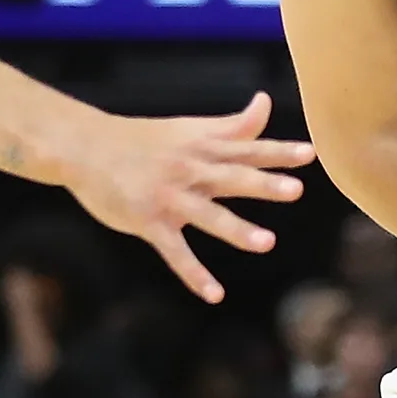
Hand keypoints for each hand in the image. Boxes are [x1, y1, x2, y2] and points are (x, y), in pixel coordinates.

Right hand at [57, 92, 313, 303]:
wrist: (86, 147)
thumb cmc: (142, 139)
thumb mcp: (189, 129)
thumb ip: (232, 125)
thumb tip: (266, 103)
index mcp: (202, 148)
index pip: (246, 149)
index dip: (278, 152)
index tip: (310, 154)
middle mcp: (189, 170)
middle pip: (231, 177)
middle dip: (262, 184)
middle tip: (295, 190)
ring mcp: (168, 197)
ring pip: (207, 215)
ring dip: (236, 229)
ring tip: (266, 243)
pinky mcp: (148, 221)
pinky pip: (175, 251)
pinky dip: (193, 274)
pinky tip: (215, 294)